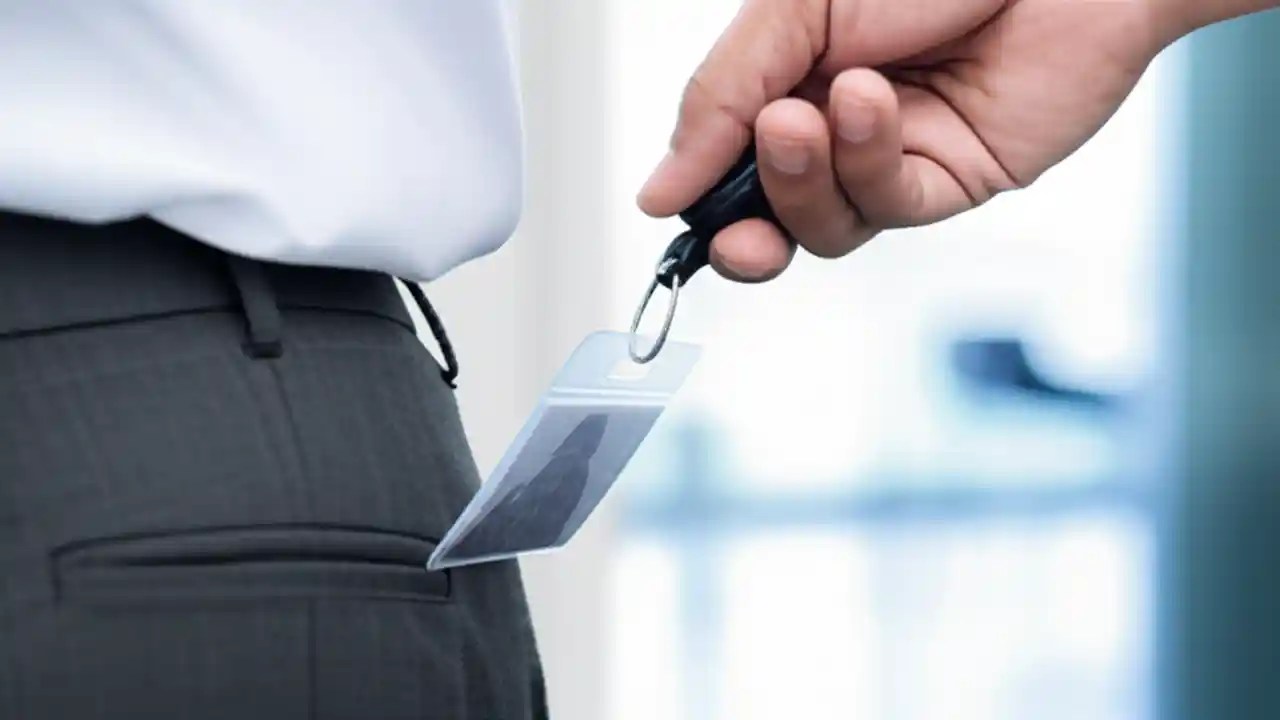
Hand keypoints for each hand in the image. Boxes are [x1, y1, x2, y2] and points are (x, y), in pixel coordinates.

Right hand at [637, 0, 1185, 282]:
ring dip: (804, 181)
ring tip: (805, 117)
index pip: (724, 164)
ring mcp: (892, 158)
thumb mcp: (794, 10)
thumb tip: (660, 189)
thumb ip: (719, 98)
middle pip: (770, 217)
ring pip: (825, 224)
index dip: (699, 197)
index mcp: (787, 82)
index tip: (671, 207)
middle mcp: (835, 130)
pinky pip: (890, 206)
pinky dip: (868, 161)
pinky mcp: (952, 179)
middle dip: (745, 228)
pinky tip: (870, 102)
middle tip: (730, 222)